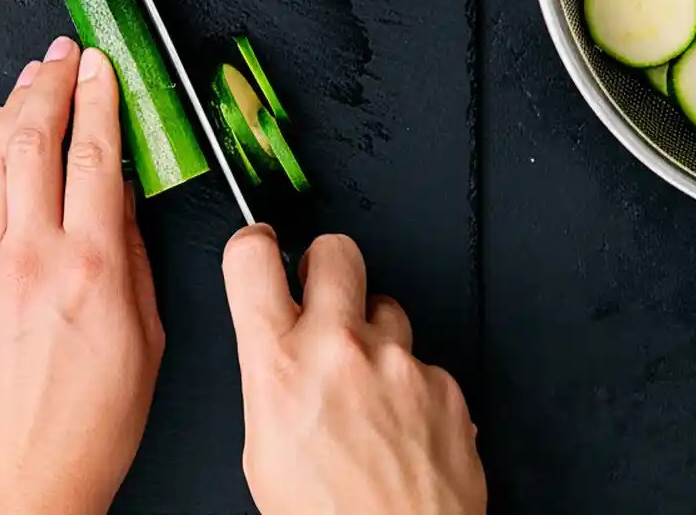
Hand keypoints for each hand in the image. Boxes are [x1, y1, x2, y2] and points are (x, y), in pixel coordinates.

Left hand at [0, 37, 163, 514]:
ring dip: (13, 110)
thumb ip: (134, 256)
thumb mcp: (148, 335)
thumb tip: (120, 199)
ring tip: (30, 78)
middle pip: (37, 143)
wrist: (23, 474)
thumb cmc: (94, 421)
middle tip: (63, 52)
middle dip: (51, 85)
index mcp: (94, 267)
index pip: (94, 156)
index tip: (102, 67)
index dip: (98, 100)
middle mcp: (35, 255)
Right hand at [222, 226, 485, 514]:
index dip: (253, 245)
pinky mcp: (444, 383)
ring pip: (387, 307)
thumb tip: (280, 352)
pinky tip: (401, 426)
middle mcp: (340, 349)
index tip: (260, 249)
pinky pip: (423, 362)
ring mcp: (399, 362)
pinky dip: (412, 387)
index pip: (251, 258)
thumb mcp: (264, 449)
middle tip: (325, 294)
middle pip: (335, 249)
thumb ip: (272, 382)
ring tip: (368, 389)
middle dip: (326, 264)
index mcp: (278, 365)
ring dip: (375, 335)